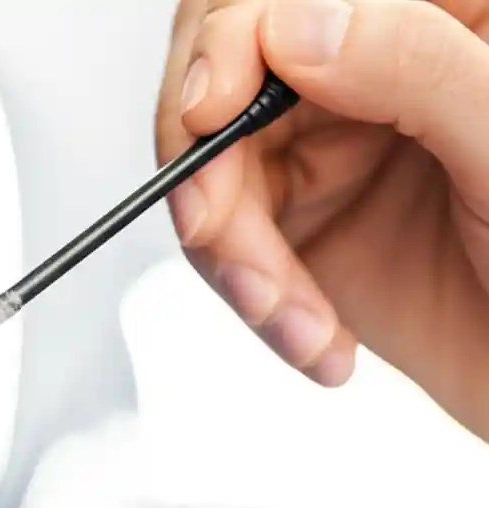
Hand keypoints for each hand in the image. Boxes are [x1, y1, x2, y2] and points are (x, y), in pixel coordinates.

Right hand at [156, 0, 488, 439]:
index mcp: (439, 17)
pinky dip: (253, 298)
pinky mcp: (300, 218)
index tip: (211, 110)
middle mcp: (371, 68)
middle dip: (211, 164)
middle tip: (213, 228)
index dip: (233, 39)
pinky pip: (226, 241)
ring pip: (212, 166)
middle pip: (227, 72)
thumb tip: (296, 23)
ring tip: (291, 315)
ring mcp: (330, 142)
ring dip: (231, 253)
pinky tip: (310, 332)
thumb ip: (412, 66)